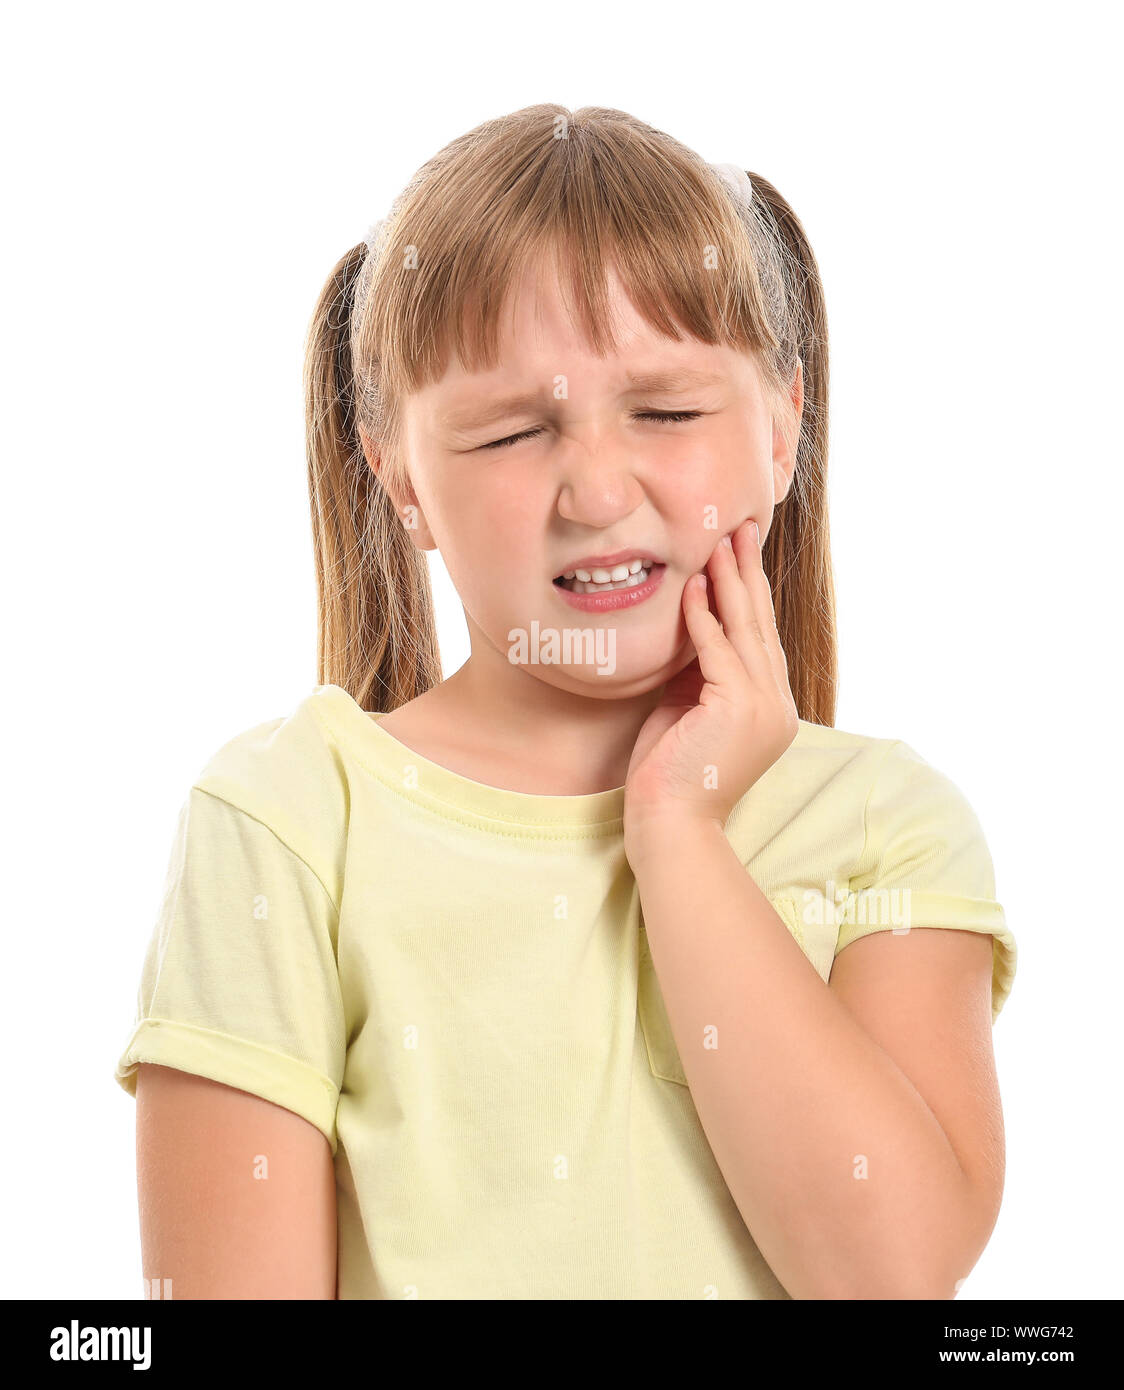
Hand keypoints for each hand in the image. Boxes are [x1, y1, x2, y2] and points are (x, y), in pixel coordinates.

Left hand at [623, 517, 798, 849]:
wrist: (668, 822)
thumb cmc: (669, 771)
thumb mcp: (688, 710)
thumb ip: (698, 672)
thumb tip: (691, 625)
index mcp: (771, 707)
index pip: (760, 638)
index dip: (751, 592)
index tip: (739, 552)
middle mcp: (777, 705)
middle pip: (761, 625)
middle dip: (749, 573)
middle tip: (740, 527)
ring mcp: (764, 708)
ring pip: (745, 631)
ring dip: (730, 582)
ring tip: (719, 542)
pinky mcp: (739, 709)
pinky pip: (719, 651)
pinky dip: (705, 617)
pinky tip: (695, 586)